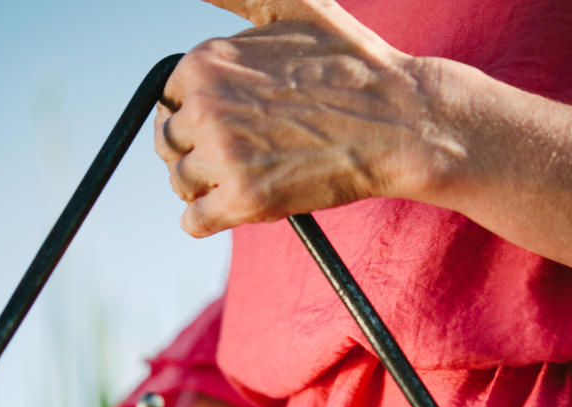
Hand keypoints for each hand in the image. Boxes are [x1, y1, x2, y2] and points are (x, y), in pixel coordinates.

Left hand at [155, 0, 429, 235]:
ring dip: (205, 187)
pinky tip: (237, 206)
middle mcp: (207, 106)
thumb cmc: (354, 65)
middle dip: (196, 152)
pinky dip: (208, 220)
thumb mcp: (292, 5)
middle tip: (238, 155)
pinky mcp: (245, 199)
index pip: (169, 99)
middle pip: (169, 143)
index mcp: (207, 61)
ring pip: (179, 182)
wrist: (402, 122)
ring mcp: (224, 155)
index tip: (227, 123)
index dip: (196, 116)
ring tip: (245, 177)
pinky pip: (194, 221)